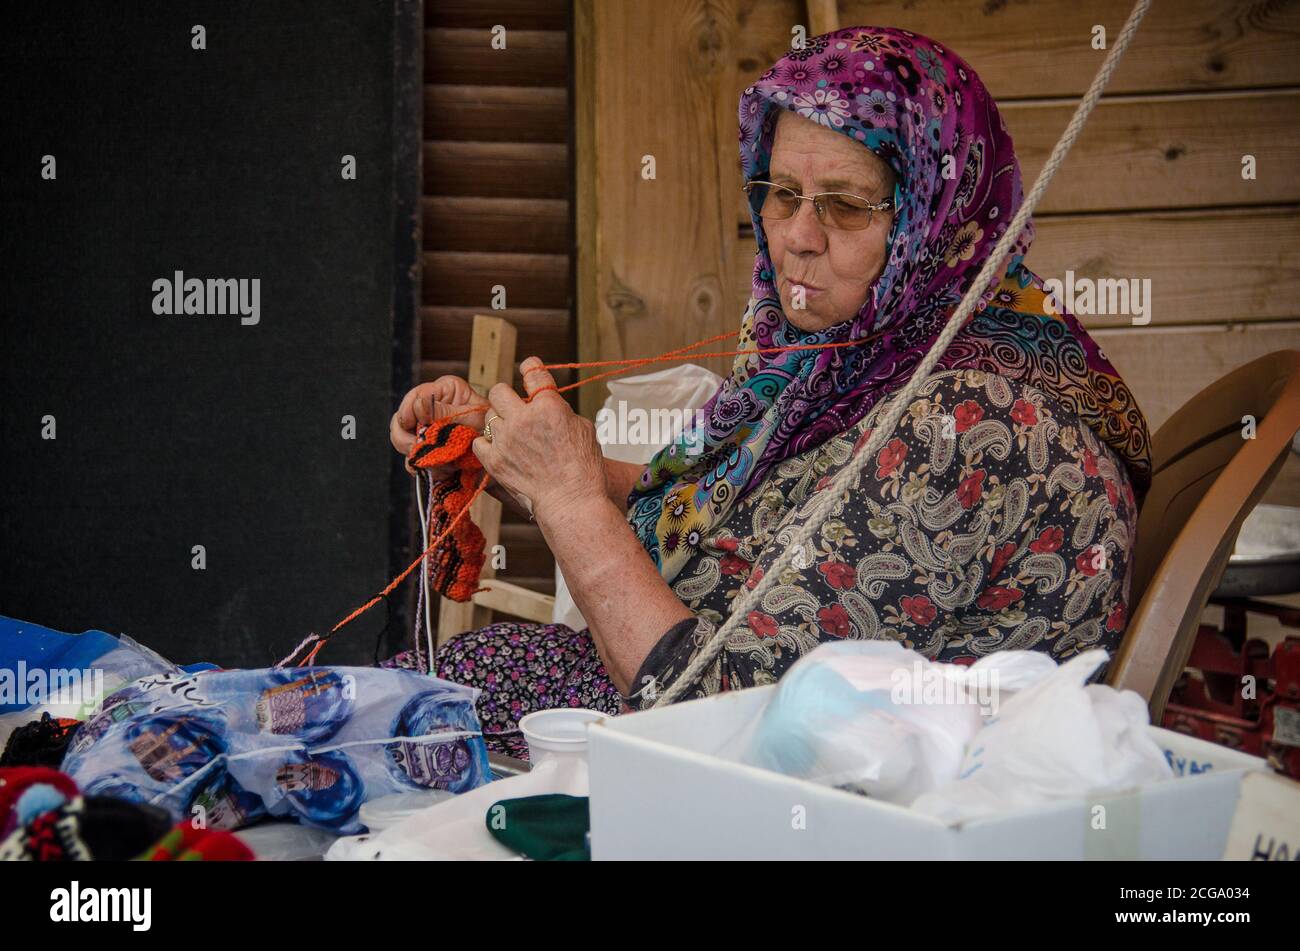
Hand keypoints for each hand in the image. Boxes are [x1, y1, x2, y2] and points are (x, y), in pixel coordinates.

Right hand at [390, 376, 489, 475]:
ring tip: (443, 464)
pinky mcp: (428, 449)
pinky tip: (445, 471)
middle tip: (420, 451)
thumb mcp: (473, 419)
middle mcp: (431, 408)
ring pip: (404, 443)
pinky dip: (427, 468)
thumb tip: (418, 406)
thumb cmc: (494, 429)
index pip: (414, 398)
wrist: (504, 454)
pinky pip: (414, 460)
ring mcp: (427, 430)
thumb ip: (445, 412)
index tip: (414, 427)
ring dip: (420, 457)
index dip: (409, 414)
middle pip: (401, 422)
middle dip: (409, 440)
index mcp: (442, 391)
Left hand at [472, 357, 605, 522]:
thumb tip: (547, 402)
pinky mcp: (495, 460)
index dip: (530, 367)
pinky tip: (500, 449)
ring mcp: (506, 440)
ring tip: (512, 435)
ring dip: (499, 422)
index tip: (527, 367)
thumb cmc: (583, 467)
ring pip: (489, 416)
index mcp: (548, 406)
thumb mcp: (582, 427)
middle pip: (499, 391)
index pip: (533, 372)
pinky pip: (479, 441)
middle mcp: (523, 419)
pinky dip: (487, 444)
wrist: (571, 500)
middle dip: (507, 397)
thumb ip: (559, 409)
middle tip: (515, 408)